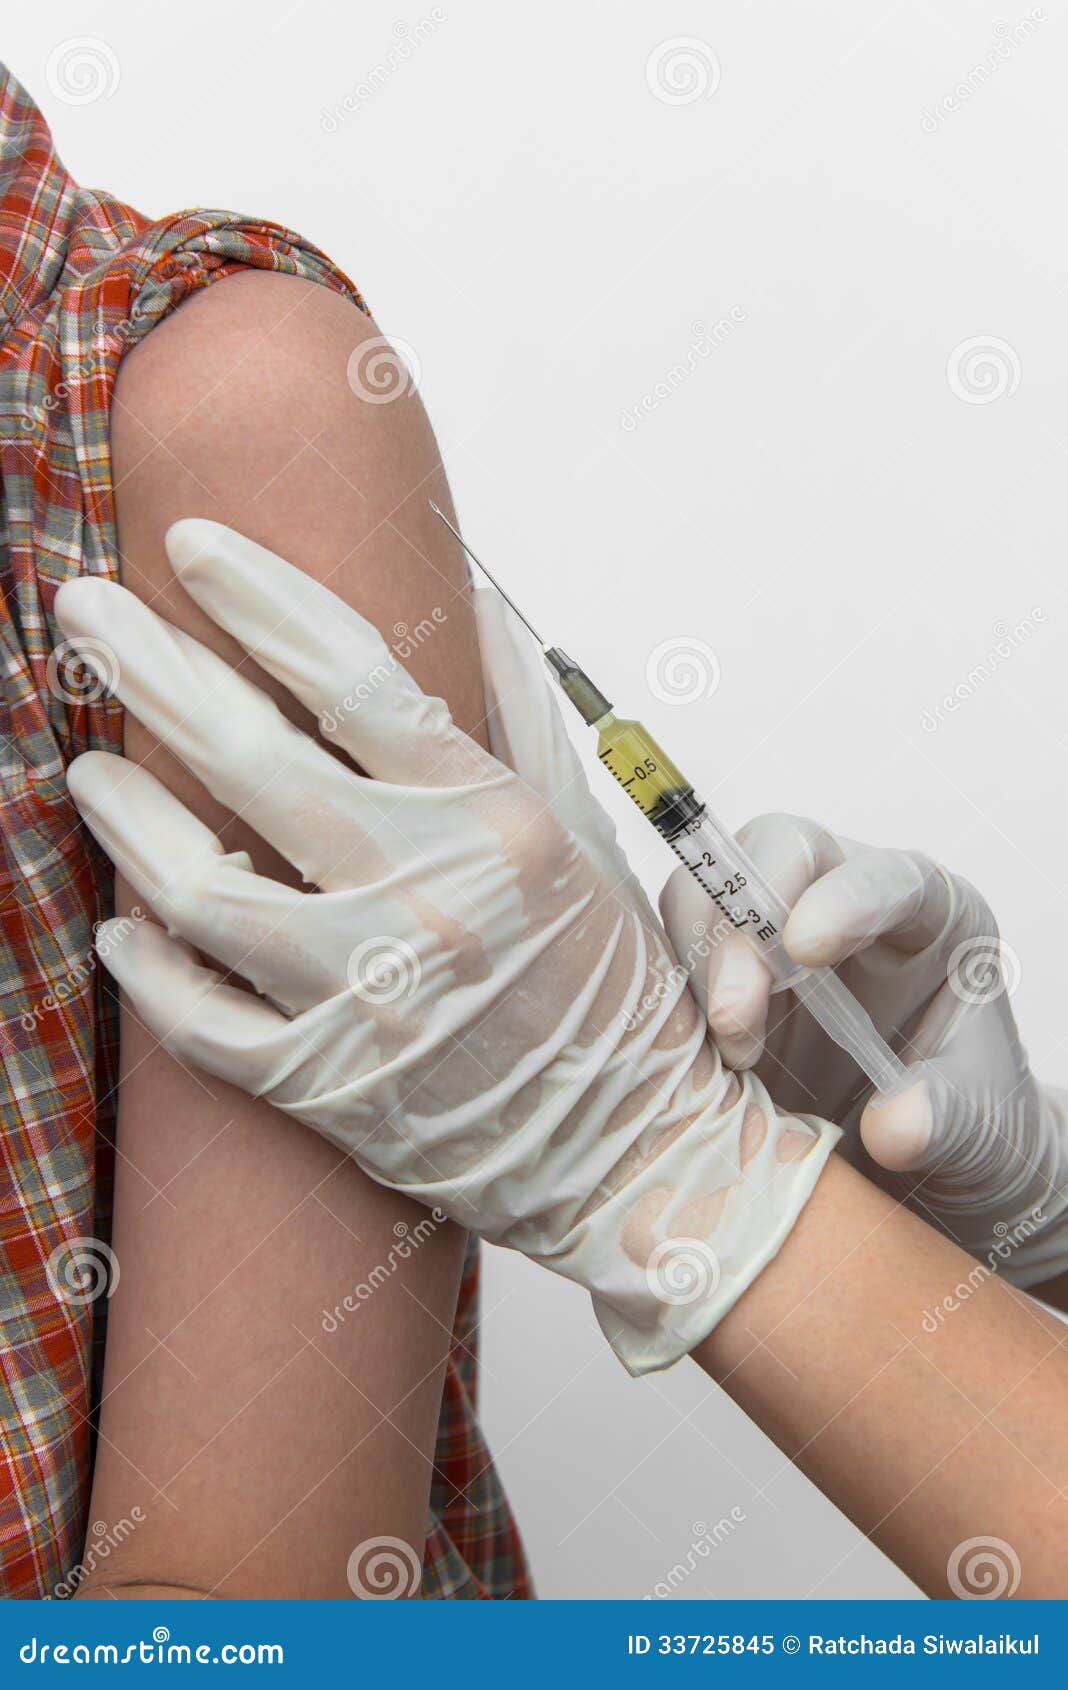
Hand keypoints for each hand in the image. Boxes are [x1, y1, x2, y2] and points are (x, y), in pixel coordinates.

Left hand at [55, 521, 838, 1374]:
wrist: (631, 1146)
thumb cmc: (608, 988)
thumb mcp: (577, 840)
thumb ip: (510, 722)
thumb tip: (467, 603)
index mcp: (493, 822)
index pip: (354, 679)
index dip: (263, 601)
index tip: (196, 548)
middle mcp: (424, 899)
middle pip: (253, 758)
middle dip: (151, 666)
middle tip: (85, 611)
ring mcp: (366, 998)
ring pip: (200, 886)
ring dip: (127, 814)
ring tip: (88, 768)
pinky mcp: (325, 1085)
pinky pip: (198, 1017)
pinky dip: (148, 966)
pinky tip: (122, 926)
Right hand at [660, 815, 1067, 1281]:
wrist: (921, 1155)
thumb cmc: (966, 1120)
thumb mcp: (983, 1131)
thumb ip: (950, 1120)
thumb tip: (896, 1126)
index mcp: (933, 914)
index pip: (886, 875)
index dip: (844, 898)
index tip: (808, 947)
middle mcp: (846, 896)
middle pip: (779, 852)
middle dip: (746, 924)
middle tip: (737, 1016)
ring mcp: (772, 926)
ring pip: (707, 891)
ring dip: (700, 965)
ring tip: (731, 1056)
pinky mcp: (717, 967)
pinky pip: (668, 948)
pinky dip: (663, 995)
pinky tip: (686, 1054)